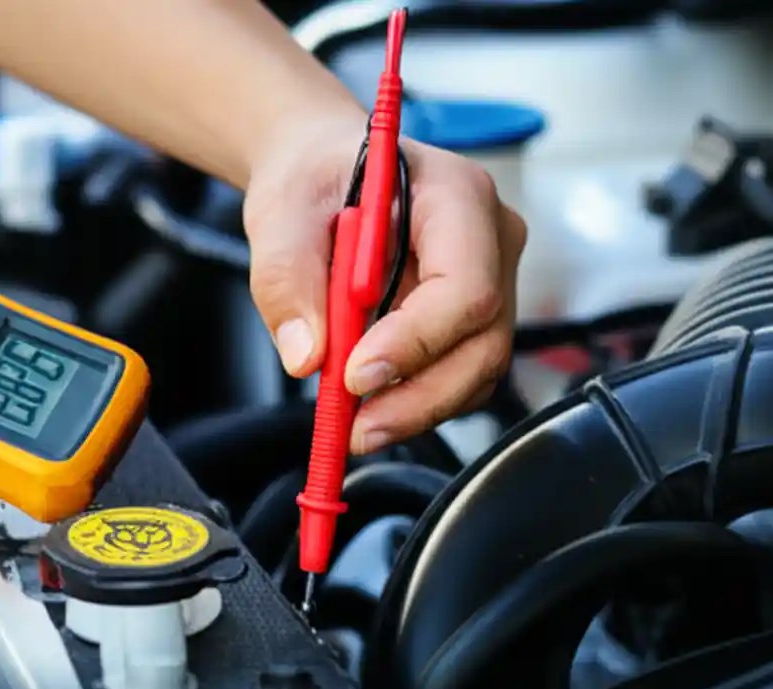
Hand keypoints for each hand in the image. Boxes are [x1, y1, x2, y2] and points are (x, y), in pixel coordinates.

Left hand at [244, 114, 525, 454]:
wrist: (324, 176)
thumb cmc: (314, 181)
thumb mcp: (281, 216)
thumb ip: (287, 279)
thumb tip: (307, 355)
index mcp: (456, 195)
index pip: (464, 286)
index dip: (415, 341)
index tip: (354, 374)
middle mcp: (491, 238)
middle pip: (483, 340)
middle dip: (419, 396)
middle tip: (354, 428)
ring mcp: (491, 280)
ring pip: (477, 369)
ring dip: (417, 409)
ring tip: (353, 426)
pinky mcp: (473, 318)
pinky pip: (460, 374)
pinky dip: (417, 401)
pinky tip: (370, 408)